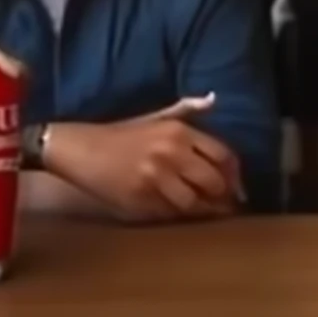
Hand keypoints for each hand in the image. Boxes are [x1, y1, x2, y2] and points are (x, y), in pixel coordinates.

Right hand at [44, 95, 244, 222]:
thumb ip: (187, 109)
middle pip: (214, 182)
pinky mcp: (141, 200)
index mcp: (179, 132)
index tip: (237, 185)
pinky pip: (171, 215)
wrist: (80, 150)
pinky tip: (182, 215)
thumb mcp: (155, 116)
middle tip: (227, 204)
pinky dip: (180, 217)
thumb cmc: (120, 134)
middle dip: (223, 196)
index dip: (235, 174)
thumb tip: (214, 99)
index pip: (223, 155)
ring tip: (208, 213)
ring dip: (204, 211)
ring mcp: (156, 179)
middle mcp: (171, 153)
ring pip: (194, 203)